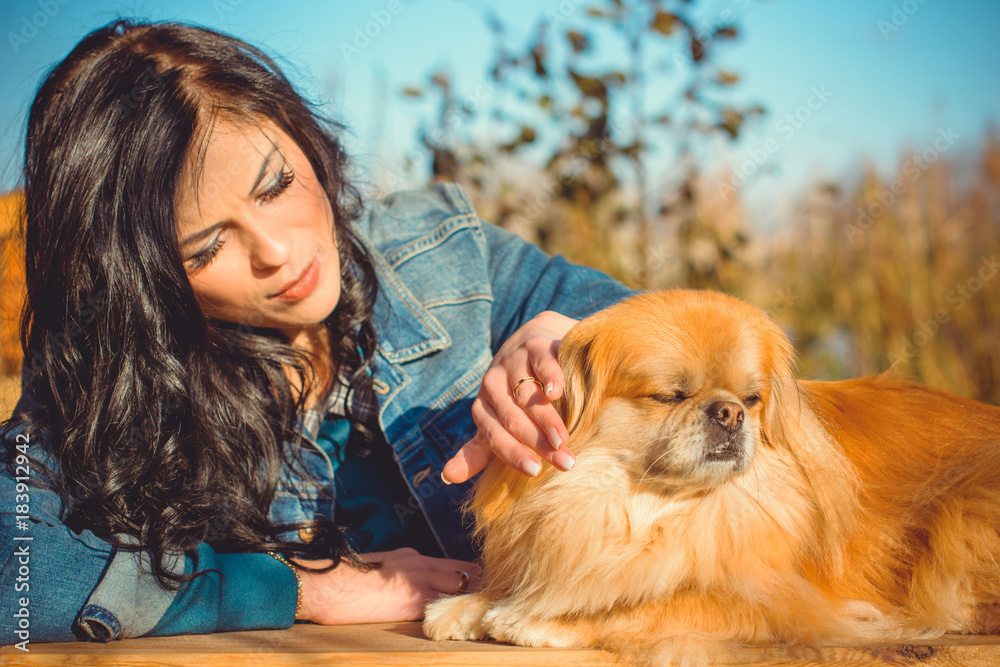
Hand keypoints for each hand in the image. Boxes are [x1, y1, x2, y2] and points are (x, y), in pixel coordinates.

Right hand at [294, 548, 480, 623]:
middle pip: (463, 571)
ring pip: (460, 585)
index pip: (449, 564)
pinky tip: (472, 620)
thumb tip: (410, 581)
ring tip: (496, 604)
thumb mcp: (379, 566)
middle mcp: (419, 565)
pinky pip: (443, 607)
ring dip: (476, 596)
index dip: (468, 573)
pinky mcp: (412, 602)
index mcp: (411, 556)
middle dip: (481, 581)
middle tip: (503, 590)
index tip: (483, 581)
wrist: (326, 585)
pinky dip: (458, 613)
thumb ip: (401, 571)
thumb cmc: (343, 578)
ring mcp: (418, 582)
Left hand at [441, 310, 578, 483]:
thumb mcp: (495, 422)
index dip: (513, 454)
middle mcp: (493, 384)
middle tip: (565, 463)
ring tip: (565, 440)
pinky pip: (541, 362)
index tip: (535, 472)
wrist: (532, 342)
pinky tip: (556, 393)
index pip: (493, 435)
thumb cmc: (514, 394)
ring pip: (526, 395)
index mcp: (482, 407)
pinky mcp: (534, 345)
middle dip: (538, 444)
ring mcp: (513, 363)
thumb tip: (447, 477)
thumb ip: (477, 451)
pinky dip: (549, 377)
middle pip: (512, 419)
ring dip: (547, 419)